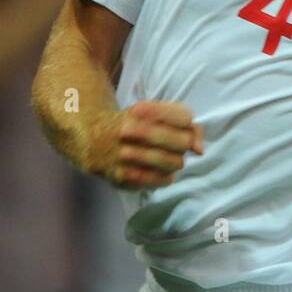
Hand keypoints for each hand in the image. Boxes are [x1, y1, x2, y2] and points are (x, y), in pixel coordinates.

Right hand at [85, 99, 203, 189]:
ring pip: (173, 163)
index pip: (184, 118)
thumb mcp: (153, 113)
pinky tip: (163, 173)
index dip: (189, 126)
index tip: (184, 128)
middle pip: (182, 142)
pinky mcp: (121, 176)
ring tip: (169, 160)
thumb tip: (199, 149)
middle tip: (176, 147)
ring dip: (176, 162)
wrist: (92, 139)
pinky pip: (157, 180)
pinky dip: (165, 177)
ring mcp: (125, 155)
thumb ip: (183, 123)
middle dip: (184, 146)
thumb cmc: (133, 124)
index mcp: (141, 111)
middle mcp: (131, 131)